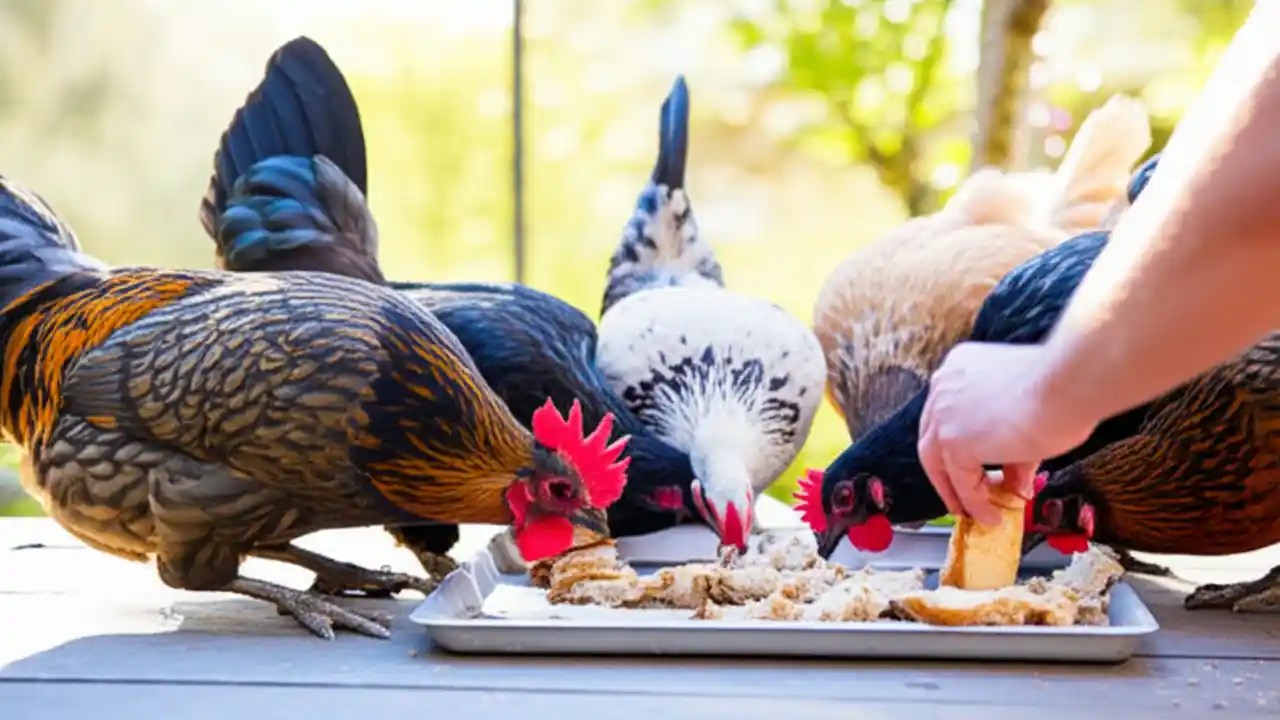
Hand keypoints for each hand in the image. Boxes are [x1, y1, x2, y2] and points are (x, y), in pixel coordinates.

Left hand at [918, 342, 1096, 525]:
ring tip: (978, 511)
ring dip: (959, 491)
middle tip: (963, 496)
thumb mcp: (1027, 415)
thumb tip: (1016, 485)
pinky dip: (975, 503)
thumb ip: (1013, 451)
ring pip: (939, 462)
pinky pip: (961, 481)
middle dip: (948, 472)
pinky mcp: (954, 441)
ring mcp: (944, 413)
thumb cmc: (1063, 387)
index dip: (955, 445)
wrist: (1070, 384)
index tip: (968, 467)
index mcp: (960, 368)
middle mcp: (944, 386)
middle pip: (933, 438)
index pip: (947, 415)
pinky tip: (991, 516)